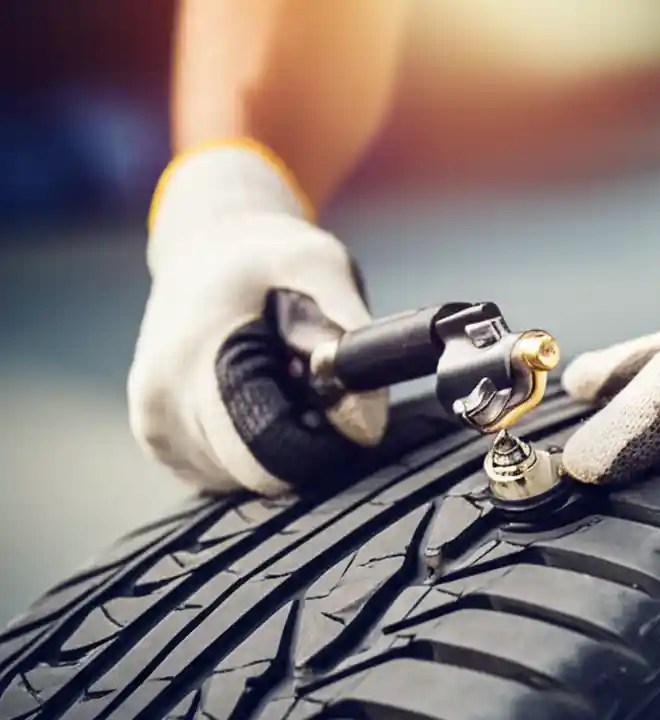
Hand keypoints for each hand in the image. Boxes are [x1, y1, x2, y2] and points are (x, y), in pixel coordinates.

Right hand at [129, 141, 386, 495]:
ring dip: (270, 445)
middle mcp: (160, 400)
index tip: (331, 402)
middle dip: (295, 443)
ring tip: (276, 383)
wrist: (204, 247)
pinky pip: (218, 472)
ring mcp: (151, 423)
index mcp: (193, 358)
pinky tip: (254, 397)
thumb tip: (368, 418)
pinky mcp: (155, 436)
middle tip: (305, 385)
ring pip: (236, 480)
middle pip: (252, 474)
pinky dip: (246, 447)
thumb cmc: (265, 254)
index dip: (314, 443)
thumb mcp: (321, 265)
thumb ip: (351, 332)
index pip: (259, 454)